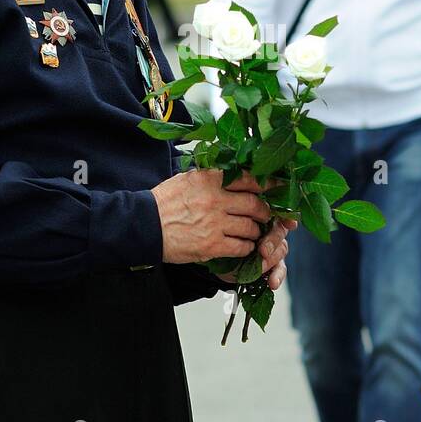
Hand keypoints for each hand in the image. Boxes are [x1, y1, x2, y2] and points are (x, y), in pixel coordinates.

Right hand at [152, 169, 271, 264]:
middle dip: (266, 212)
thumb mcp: (187, 179)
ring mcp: (215, 223)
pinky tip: (243, 246)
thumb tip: (231, 174)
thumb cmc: (163, 202)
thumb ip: (210, 177)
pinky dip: (246, 247)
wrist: (144, 225)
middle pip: (255, 205)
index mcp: (210, 179)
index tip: (276, 188)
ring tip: (253, 232)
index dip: (268, 185)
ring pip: (251, 228)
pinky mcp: (212, 245)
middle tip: (267, 215)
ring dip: (256, 231)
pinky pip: (241, 247)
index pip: (249, 178)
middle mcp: (216, 199)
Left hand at [217, 217, 295, 290]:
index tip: (289, 225)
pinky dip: (277, 276)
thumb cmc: (225, 240)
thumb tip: (243, 217)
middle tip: (263, 250)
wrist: (220, 263)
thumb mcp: (229, 229)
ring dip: (271, 260)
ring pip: (281, 250)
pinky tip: (273, 282)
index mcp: (260, 217)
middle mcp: (270, 231)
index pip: (277, 213)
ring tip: (260, 268)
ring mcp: (273, 249)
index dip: (286, 218)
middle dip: (272, 241)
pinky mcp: (273, 265)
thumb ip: (239, 223)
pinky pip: (280, 269)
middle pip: (280, 232)